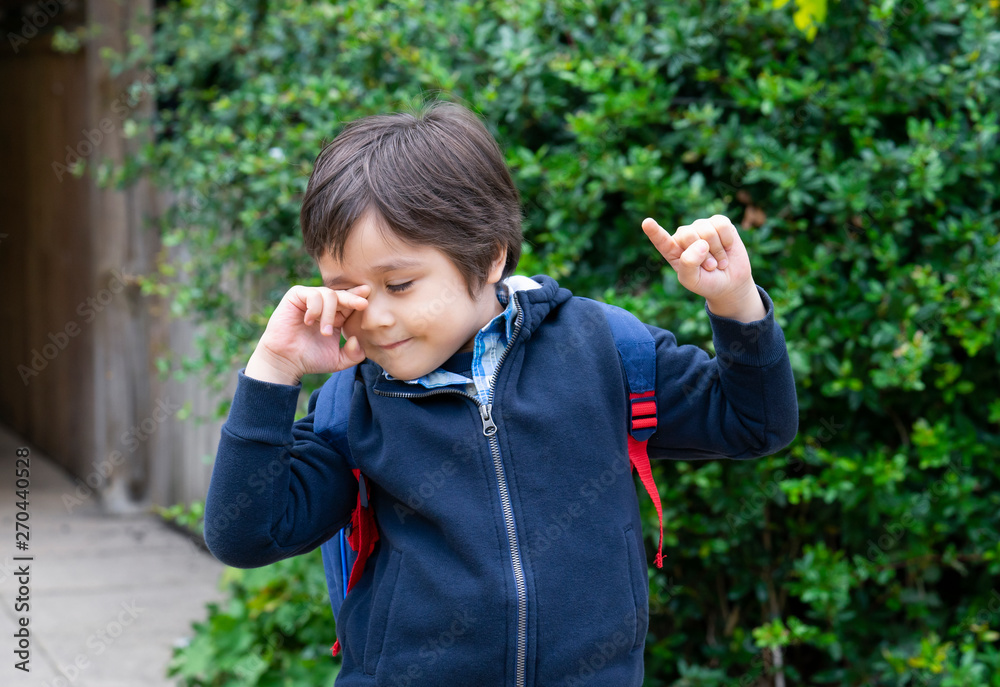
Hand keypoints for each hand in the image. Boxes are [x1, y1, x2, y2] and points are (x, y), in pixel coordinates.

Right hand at [247, 284, 370, 383]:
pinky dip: (315, 308)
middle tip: (362, 305)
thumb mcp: (338, 360)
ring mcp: (309, 300)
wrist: (285, 362)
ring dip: (329, 314)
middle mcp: (324, 306)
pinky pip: (312, 294)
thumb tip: (356, 338)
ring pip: (329, 295)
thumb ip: (354, 354)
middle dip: (353, 299)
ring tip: (325, 333)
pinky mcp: (296, 297)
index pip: (350, 303)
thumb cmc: (309, 359)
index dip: (359, 298)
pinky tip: (309, 322)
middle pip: (342, 295)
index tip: (368, 299)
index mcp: (336, 316)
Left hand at [641, 214, 754, 304]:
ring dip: (717, 251)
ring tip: (717, 261)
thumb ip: (689, 264)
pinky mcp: (718, 222)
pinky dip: (727, 241)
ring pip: (708, 231)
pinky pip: (722, 225)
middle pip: (689, 235)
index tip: (647, 223)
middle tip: (709, 266)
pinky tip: (726, 248)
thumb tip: (700, 243)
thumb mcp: (692, 280)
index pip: (661, 240)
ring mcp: (701, 226)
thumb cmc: (706, 282)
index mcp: (672, 250)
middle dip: (703, 254)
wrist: (730, 282)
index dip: (654, 231)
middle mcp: (684, 235)